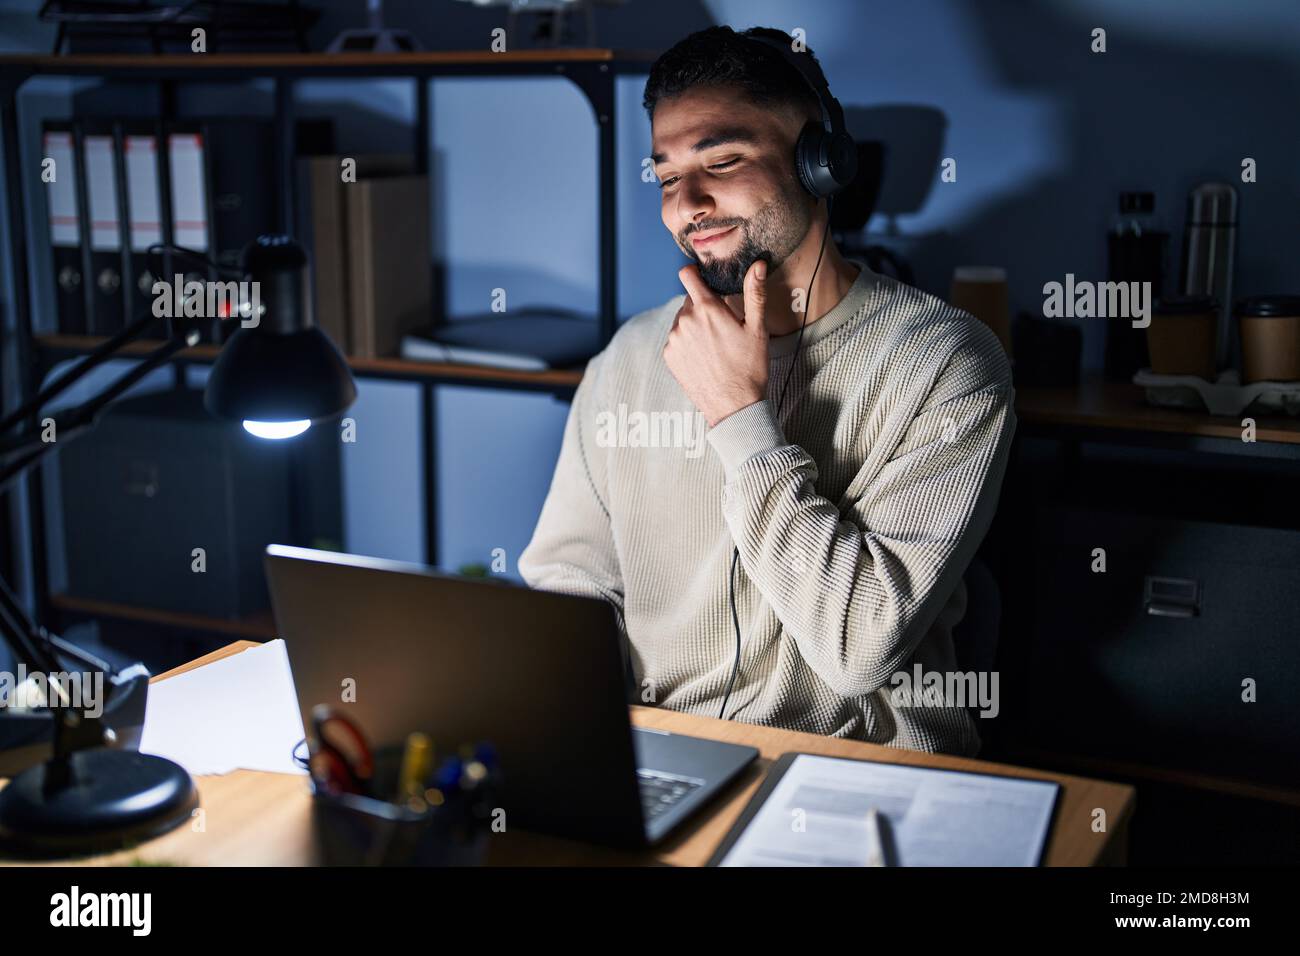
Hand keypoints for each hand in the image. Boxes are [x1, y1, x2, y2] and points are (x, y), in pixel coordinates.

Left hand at [663, 259, 768, 427]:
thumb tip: (758, 265)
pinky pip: (677, 339)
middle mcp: (685, 321)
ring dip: (695, 326)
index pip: (687, 275)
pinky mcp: (669, 356)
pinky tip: (704, 357)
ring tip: (715, 346)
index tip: (705, 281)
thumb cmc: (749, 367)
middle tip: (723, 327)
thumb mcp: (757, 329)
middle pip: (690, 301)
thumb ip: (754, 293)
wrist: (734, 406)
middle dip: (704, 307)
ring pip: (683, 320)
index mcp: (707, 309)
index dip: (696, 274)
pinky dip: (687, 343)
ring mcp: (674, 339)